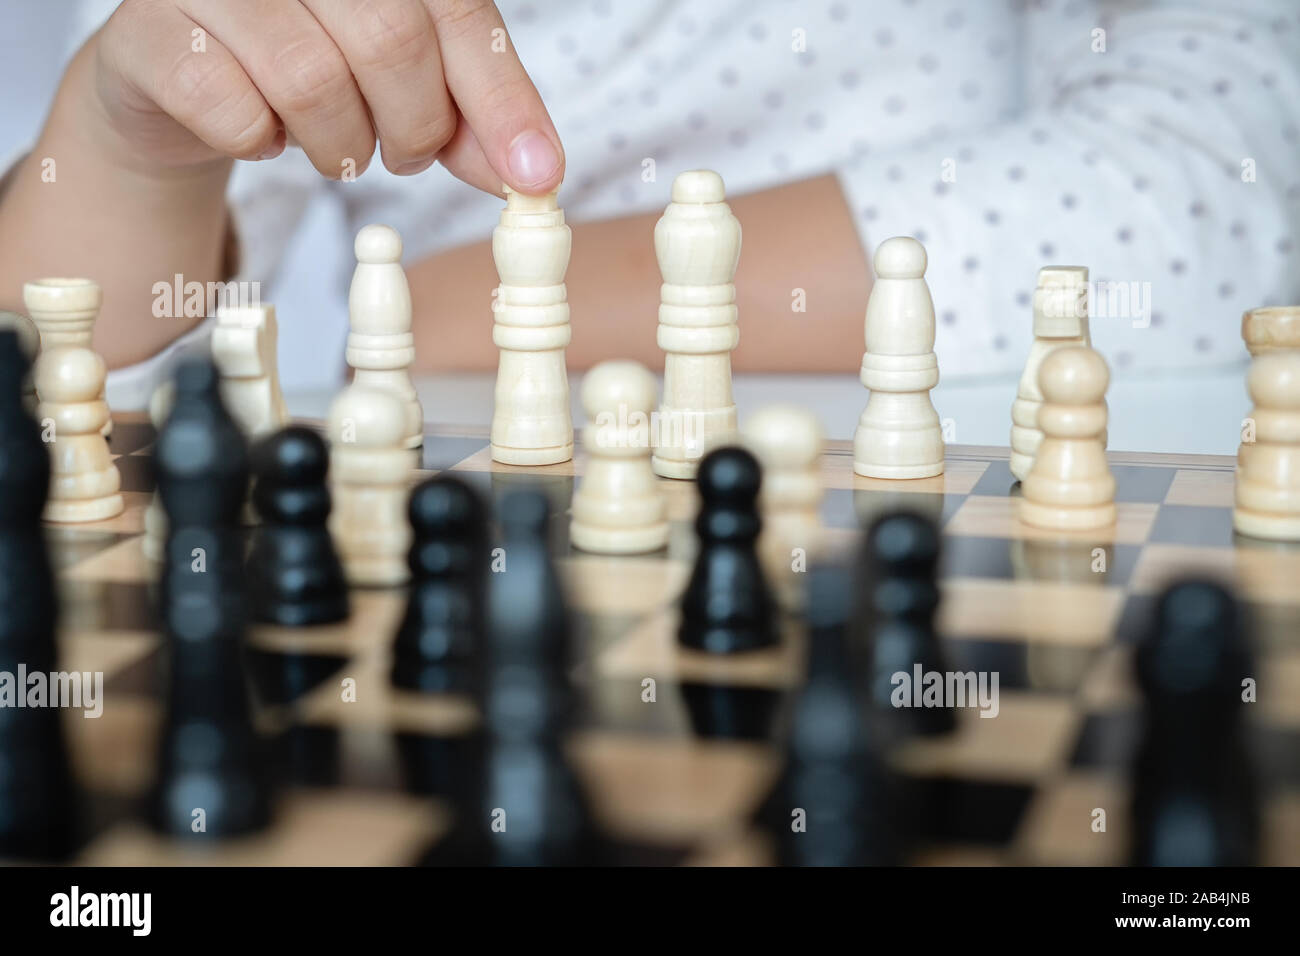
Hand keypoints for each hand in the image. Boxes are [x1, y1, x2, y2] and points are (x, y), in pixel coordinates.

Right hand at [87, 0, 563, 192]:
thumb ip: (466, 117)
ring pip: (313, 82)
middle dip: (413, 127)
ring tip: (333, 142)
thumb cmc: (306, 62)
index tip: (537, 178)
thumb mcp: (402, 83)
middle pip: (389, 42)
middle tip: (404, 153)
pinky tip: (261, 130)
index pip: (455, 12)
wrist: (182, 77)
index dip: (501, 101)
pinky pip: (235, 114)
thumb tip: (530, 173)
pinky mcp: (149, 33)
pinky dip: (262, 144)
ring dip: (340, 144)